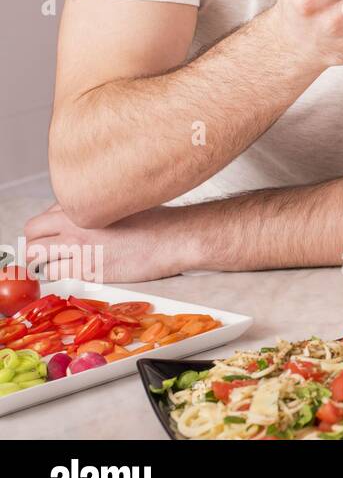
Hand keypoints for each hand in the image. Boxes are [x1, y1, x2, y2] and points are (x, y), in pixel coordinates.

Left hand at [23, 202, 195, 283]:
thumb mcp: (121, 203)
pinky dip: (59, 275)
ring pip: (36, 256)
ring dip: (42, 261)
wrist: (175, 238)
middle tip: (48, 252)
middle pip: (32, 232)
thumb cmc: (156, 221)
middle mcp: (75, 223)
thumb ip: (94, 208)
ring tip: (57, 264)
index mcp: (84, 204)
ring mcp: (79, 246)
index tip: (55, 236)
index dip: (48, 228)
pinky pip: (55, 274)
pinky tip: (74, 272)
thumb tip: (78, 217)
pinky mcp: (87, 269)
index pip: (45, 215)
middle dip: (35, 243)